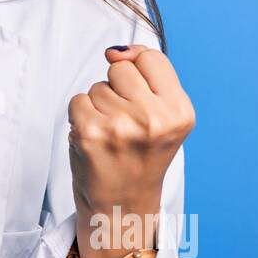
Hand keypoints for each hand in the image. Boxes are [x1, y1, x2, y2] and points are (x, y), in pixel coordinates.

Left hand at [67, 44, 194, 257]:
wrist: (122, 205)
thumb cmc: (140, 156)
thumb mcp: (162, 116)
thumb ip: (147, 75)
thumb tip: (116, 52)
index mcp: (180, 112)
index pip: (151, 58)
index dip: (138, 73)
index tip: (140, 98)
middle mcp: (155, 119)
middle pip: (121, 69)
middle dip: (118, 90)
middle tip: (126, 124)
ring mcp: (121, 126)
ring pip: (97, 86)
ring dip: (99, 106)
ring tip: (112, 135)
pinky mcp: (91, 133)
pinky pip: (78, 100)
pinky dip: (81, 117)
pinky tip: (95, 139)